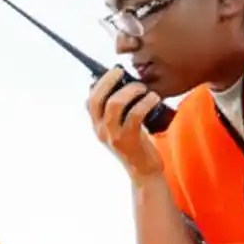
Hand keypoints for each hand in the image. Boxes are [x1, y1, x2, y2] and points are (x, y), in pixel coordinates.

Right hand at [87, 66, 165, 181]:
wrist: (143, 170)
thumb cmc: (137, 145)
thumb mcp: (120, 128)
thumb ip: (117, 112)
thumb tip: (122, 86)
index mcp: (97, 126)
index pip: (89, 101)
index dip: (98, 83)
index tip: (113, 72)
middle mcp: (100, 130)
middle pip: (97, 99)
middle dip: (109, 80)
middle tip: (123, 72)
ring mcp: (113, 135)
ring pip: (115, 104)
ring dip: (131, 90)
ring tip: (143, 88)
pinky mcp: (128, 139)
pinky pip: (135, 114)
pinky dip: (146, 101)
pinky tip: (154, 98)